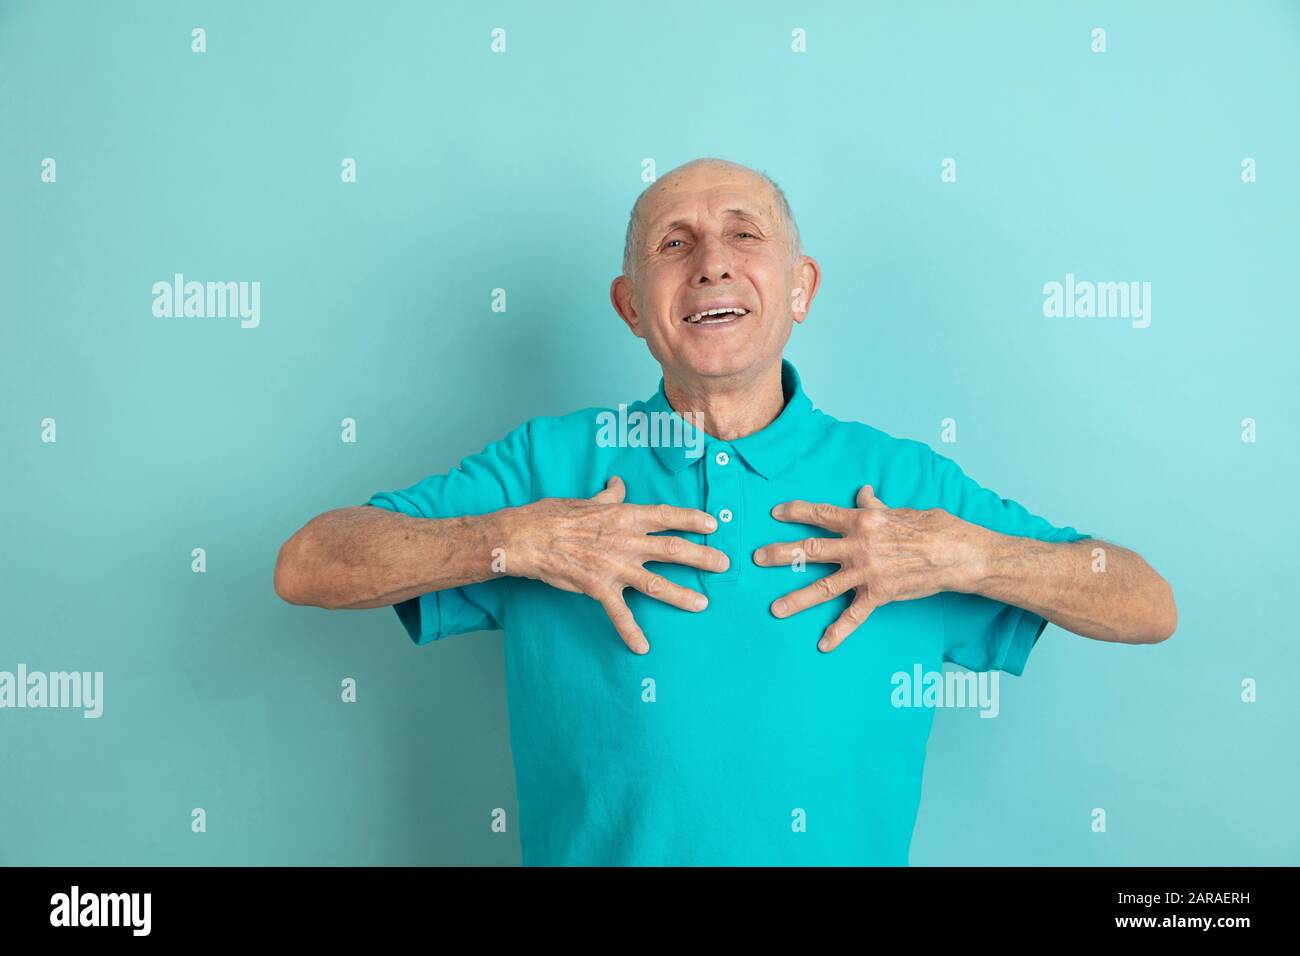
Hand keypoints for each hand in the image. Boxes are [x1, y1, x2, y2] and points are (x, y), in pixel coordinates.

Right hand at [505, 475, 728, 653]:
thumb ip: (609, 497)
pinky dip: (631, 632)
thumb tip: (619, 484)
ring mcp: (614, 566)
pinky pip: (619, 614)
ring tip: (703, 605)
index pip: (666, 515)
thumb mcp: (587, 500)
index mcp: (625, 516)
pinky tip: (642, 648)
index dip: (692, 518)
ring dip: (682, 595)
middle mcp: (626, 541)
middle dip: (702, 557)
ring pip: (656, 583)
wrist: (529, 537)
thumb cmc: (555, 515)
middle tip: (725, 564)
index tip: (713, 524)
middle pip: (673, 549)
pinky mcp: (599, 588)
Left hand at [752, 484, 980, 651]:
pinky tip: (823, 644)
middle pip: (811, 549)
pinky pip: (854, 616)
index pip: (821, 514)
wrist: (955, 553)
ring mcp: (866, 572)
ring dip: (797, 599)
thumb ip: (874, 506)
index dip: (796, 511)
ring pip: (823, 586)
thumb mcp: (899, 510)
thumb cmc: (931, 527)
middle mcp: (858, 546)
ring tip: (775, 609)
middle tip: (756, 558)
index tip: (775, 512)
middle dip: (781, 554)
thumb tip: (862, 493)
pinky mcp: (879, 594)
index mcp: (861, 521)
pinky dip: (838, 632)